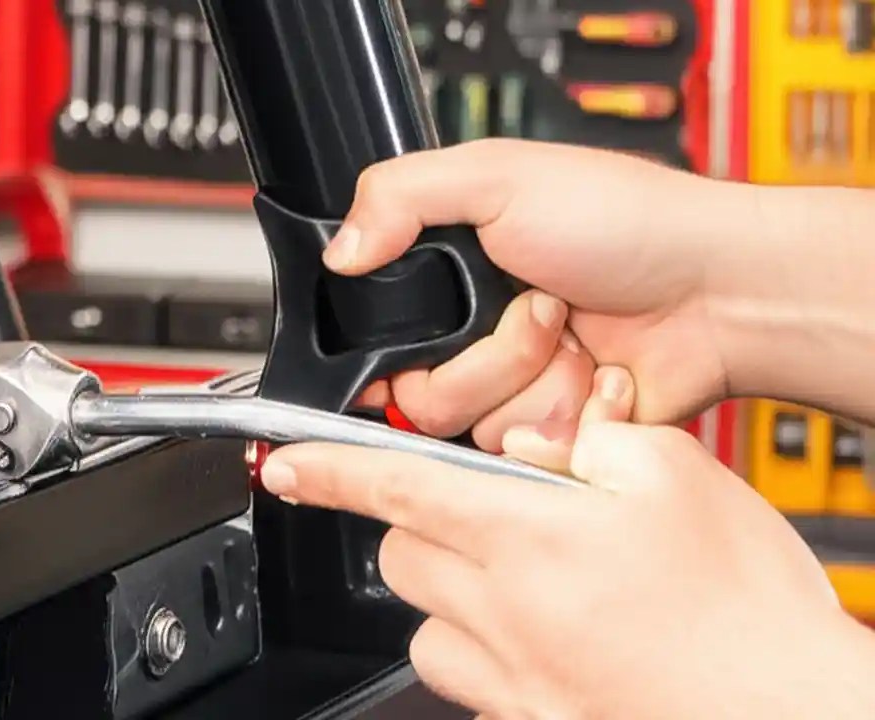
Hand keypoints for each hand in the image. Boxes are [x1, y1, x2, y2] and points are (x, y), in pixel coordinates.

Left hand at [258, 415, 874, 717]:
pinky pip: (470, 685)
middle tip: (495, 519)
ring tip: (529, 586)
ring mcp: (512, 681)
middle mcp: (502, 613)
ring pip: (426, 627)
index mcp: (527, 536)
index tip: (283, 464)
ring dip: (453, 597)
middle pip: (402, 555)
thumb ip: (590, 442)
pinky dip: (488, 656)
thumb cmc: (747, 608)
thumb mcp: (679, 476)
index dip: (324, 467)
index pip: (392, 486)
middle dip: (424, 526)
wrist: (792, 716)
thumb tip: (535, 443)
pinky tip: (554, 643)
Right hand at [336, 139, 756, 463]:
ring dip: (536, 382)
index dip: (384, 349)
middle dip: (488, 357)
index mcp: (446, 276)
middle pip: (418, 395)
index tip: (410, 341)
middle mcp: (472, 338)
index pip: (374, 336)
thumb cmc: (628, 221)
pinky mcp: (553, 434)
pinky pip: (528, 453)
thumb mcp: (499, 176)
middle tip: (540, 310)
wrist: (719, 290)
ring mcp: (515, 390)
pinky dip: (573, 416)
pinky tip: (602, 375)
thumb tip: (338, 250)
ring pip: (475, 430)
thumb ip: (399, 195)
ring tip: (578, 337)